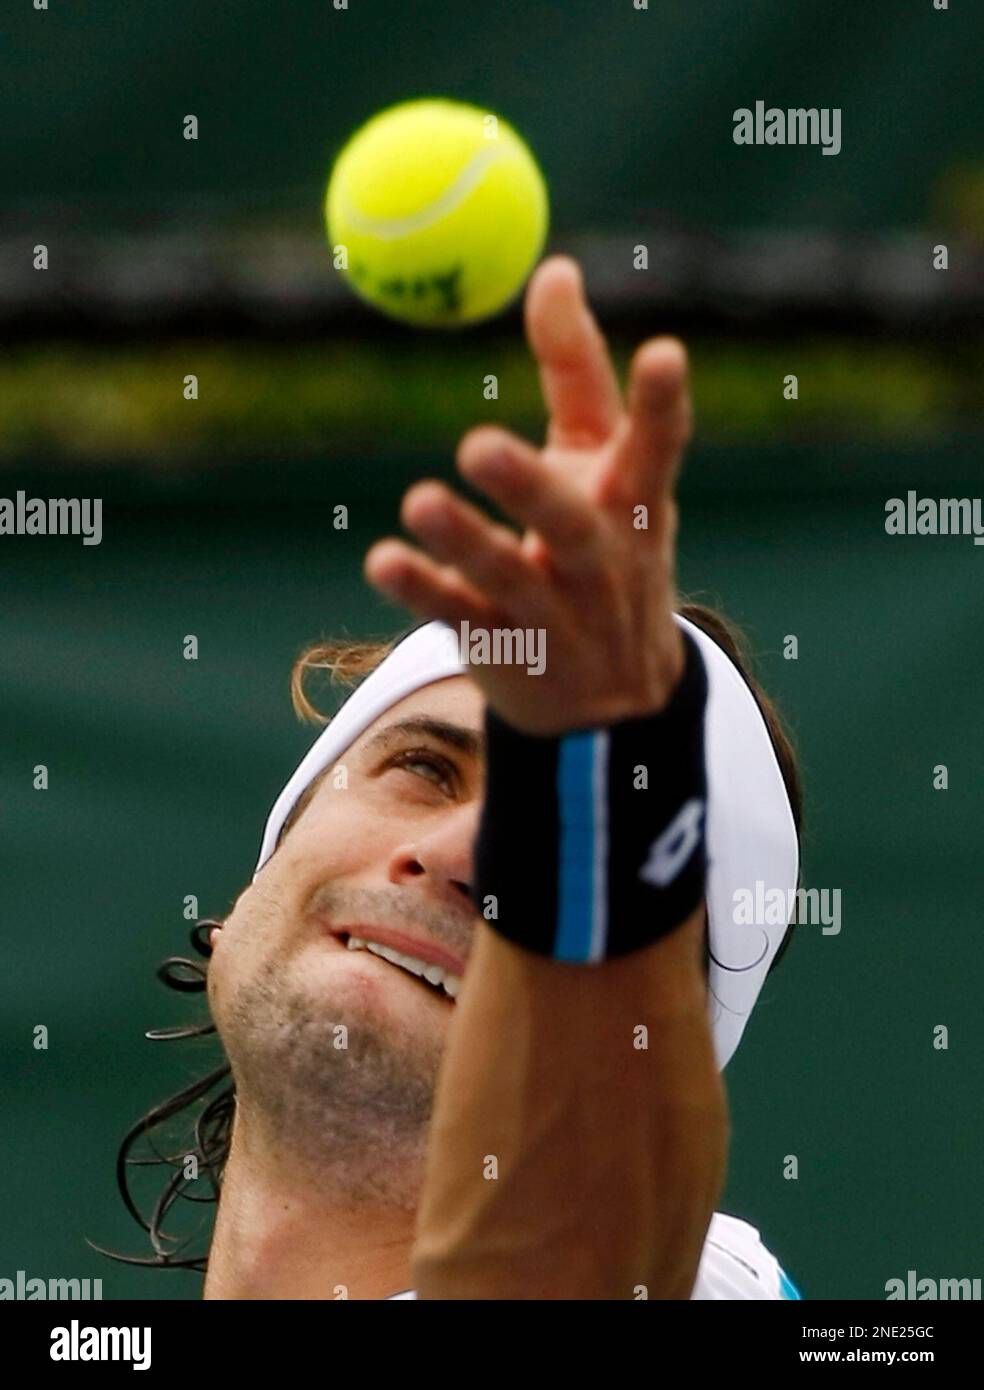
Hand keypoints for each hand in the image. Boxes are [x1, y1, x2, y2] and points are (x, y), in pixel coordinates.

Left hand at [364, 255, 691, 735]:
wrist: (613, 700)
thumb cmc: (604, 549)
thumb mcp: (603, 467)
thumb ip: (578, 373)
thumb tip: (555, 267)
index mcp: (633, 505)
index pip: (657, 450)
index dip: (662, 404)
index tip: (665, 352)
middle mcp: (600, 561)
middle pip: (570, 523)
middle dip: (531, 485)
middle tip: (477, 444)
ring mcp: (553, 613)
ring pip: (508, 577)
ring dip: (465, 541)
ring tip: (420, 500)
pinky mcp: (505, 650)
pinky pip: (460, 619)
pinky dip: (422, 591)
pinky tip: (383, 561)